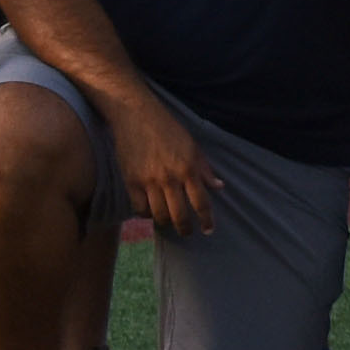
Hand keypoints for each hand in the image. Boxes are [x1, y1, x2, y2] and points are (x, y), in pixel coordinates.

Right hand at [92, 83, 220, 238]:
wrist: (137, 116)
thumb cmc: (169, 130)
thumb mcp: (193, 147)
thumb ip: (205, 169)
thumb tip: (219, 187)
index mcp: (189, 169)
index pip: (202, 203)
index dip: (207, 220)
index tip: (208, 230)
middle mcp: (170, 179)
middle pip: (180, 214)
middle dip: (185, 228)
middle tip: (188, 233)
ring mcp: (148, 182)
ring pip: (159, 214)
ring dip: (166, 223)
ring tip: (169, 223)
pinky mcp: (130, 181)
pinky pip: (139, 208)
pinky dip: (145, 214)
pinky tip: (150, 212)